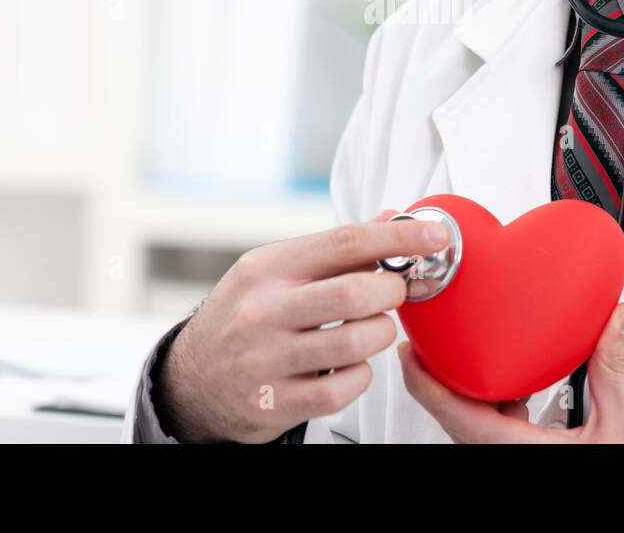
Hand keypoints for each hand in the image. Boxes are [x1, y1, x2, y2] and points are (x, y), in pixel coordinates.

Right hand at [155, 209, 446, 442]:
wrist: (190, 380)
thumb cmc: (243, 316)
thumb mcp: (275, 271)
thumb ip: (335, 249)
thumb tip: (393, 220)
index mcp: (266, 268)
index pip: (345, 242)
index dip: (398, 237)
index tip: (434, 235)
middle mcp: (262, 311)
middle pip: (356, 292)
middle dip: (392, 292)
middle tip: (394, 294)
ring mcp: (266, 360)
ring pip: (356, 342)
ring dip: (380, 334)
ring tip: (372, 329)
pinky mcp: (273, 403)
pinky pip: (343, 388)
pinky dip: (361, 375)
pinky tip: (351, 365)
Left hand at [398, 301, 623, 442]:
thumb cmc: (619, 484)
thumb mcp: (619, 427)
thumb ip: (613, 370)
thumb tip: (618, 322)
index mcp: (516, 450)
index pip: (454, 415)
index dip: (424, 382)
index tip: (410, 351)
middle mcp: (504, 457)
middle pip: (457, 415)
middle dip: (445, 377)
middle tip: (435, 341)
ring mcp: (509, 459)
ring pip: (471, 425)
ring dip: (473, 392)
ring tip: (474, 358)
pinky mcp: (521, 457)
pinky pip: (491, 431)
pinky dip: (495, 405)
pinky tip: (515, 389)